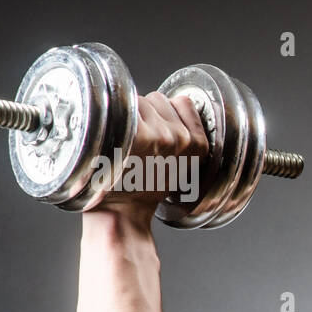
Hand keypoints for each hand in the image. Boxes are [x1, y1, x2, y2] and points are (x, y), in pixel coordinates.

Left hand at [89, 92, 209, 222]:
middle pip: (159, 100)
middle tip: (138, 144)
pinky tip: (114, 139)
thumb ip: (182, 134)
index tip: (158, 134)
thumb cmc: (143, 188)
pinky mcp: (136, 134)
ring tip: (125, 143)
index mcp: (198, 145)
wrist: (122, 210)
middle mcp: (181, 138)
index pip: (183, 104)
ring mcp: (159, 135)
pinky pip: (124, 105)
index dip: (167, 114)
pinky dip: (115, 118)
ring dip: (129, 116)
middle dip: (147, 116)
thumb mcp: (178, 165)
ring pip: (140, 101)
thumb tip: (171, 106)